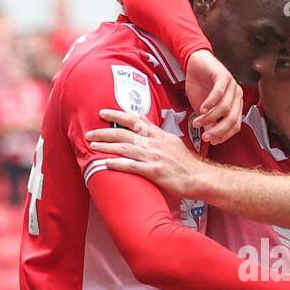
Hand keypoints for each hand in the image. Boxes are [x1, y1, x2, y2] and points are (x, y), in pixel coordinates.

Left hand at [87, 109, 207, 197]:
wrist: (198, 177)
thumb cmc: (186, 162)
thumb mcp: (171, 141)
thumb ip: (155, 132)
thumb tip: (142, 122)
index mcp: (158, 135)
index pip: (134, 120)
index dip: (117, 115)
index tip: (103, 113)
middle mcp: (154, 143)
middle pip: (125, 133)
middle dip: (104, 132)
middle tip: (90, 132)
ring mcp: (153, 157)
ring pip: (125, 148)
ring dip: (106, 146)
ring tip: (92, 145)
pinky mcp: (154, 171)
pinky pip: (131, 166)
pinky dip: (117, 163)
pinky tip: (105, 163)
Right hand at [185, 50, 242, 144]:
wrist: (195, 64)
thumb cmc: (200, 85)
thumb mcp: (203, 109)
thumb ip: (209, 122)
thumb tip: (211, 137)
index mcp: (235, 105)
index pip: (235, 125)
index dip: (224, 135)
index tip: (211, 141)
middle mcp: (237, 96)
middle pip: (232, 119)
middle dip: (218, 130)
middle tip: (205, 136)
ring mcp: (232, 85)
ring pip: (225, 108)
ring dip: (210, 118)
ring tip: (197, 121)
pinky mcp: (224, 76)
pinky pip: (219, 93)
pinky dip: (210, 103)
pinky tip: (202, 109)